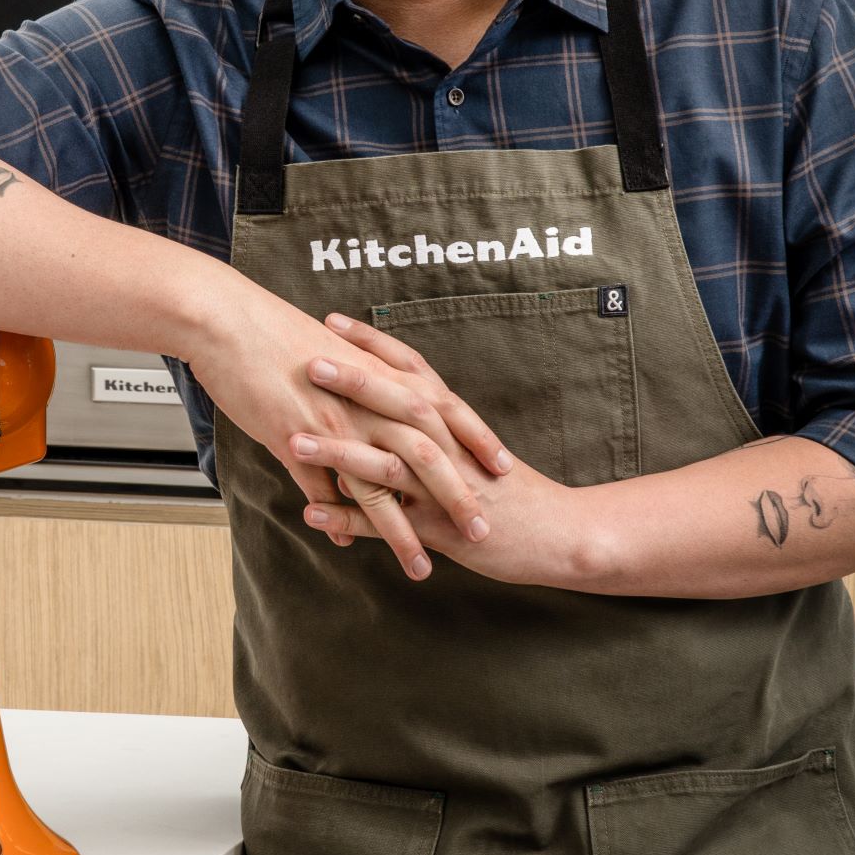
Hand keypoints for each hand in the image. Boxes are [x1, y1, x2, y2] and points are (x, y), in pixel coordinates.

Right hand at [184, 289, 510, 579]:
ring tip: (421, 567)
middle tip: (482, 531)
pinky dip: (338, 523)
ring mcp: (332, 423)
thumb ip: (358, 380)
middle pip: (426, 455)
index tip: (502, 468)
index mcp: (379, 374)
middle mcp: (365, 400)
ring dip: (403, 533)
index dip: (475, 440)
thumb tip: (376, 397)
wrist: (227, 320)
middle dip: (458, 497)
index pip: (444, 409)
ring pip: (381, 487)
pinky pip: (324, 492)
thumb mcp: (331, 351)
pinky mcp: (295, 441)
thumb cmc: (275, 330)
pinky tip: (346, 546)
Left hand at [290, 314, 582, 587]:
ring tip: (294, 443)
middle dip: (354, 383)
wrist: (560, 533)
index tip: (330, 321)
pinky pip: (389, 524)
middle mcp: (448, 446)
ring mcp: (444, 487)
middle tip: (309, 362)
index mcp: (452, 420)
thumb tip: (381, 404)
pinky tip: (309, 514)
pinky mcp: (443, 528)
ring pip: (387, 464)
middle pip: (399, 405)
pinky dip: (348, 519)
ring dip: (339, 454)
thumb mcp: (470, 447)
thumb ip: (430, 424)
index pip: (409, 369)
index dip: (371, 344)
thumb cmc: (509, 488)